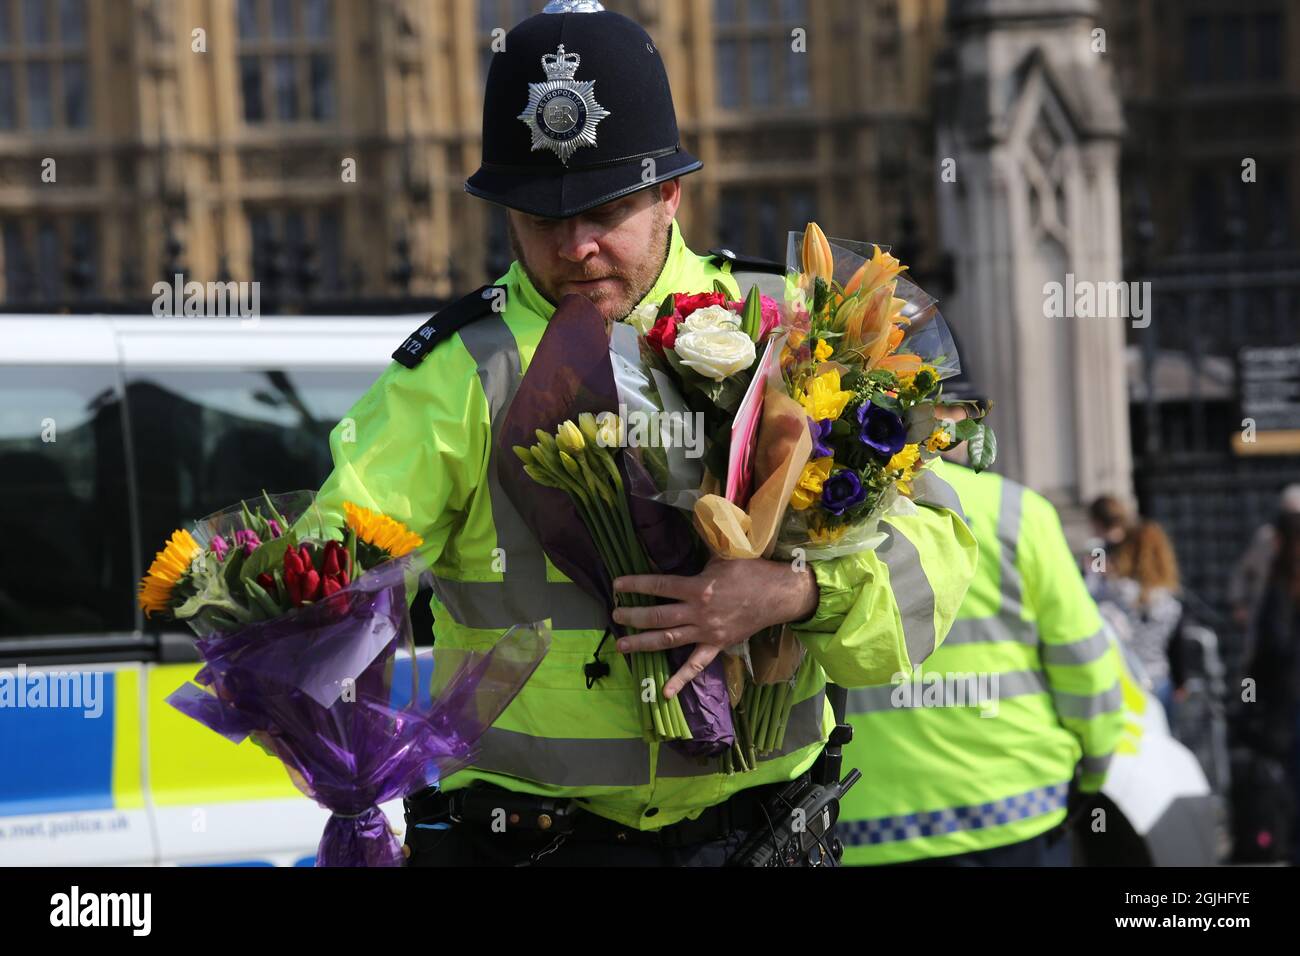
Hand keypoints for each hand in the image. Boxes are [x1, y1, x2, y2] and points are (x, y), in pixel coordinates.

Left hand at [611, 555, 817, 698]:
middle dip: (633, 616)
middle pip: (658, 615)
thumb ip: (701, 552)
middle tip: (615, 615)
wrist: (778, 595)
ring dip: (643, 643)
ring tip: (622, 646)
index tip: (617, 585)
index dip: (636, 585)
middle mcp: (698, 612)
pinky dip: (680, 680)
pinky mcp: (717, 645)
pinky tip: (665, 693)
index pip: (660, 585)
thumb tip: (686, 535)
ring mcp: (706, 632)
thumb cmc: (751, 571)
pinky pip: (696, 665)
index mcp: (698, 587)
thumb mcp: (724, 555)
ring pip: (669, 639)